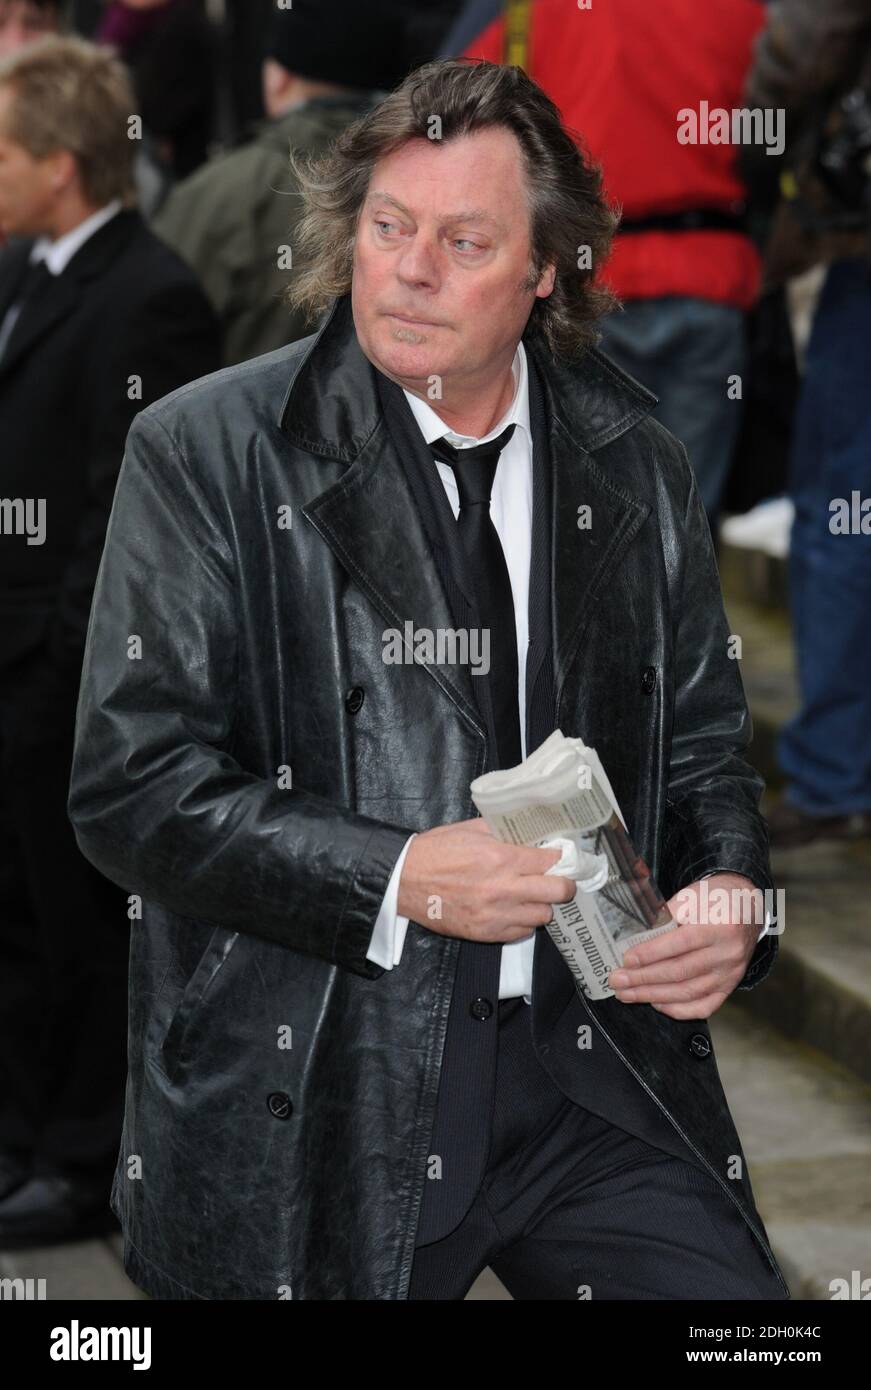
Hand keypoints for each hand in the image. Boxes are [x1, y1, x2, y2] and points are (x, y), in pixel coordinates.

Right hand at [397, 817, 576, 943]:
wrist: (403, 881)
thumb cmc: (435, 851)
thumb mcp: (470, 829)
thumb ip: (503, 831)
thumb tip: (530, 833)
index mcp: (500, 858)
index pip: (550, 861)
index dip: (559, 858)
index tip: (559, 857)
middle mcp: (503, 889)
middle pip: (557, 892)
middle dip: (563, 884)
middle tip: (558, 880)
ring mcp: (495, 915)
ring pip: (543, 916)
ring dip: (542, 905)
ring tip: (532, 896)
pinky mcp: (485, 933)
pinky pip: (521, 932)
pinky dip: (523, 922)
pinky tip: (514, 910)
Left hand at [607, 872, 764, 1018]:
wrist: (746, 908)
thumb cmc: (714, 899)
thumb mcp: (692, 896)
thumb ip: (666, 916)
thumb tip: (634, 937)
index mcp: (721, 926)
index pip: (681, 943)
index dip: (652, 953)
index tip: (627, 959)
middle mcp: (728, 954)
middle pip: (681, 972)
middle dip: (644, 979)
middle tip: (617, 980)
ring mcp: (731, 974)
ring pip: (688, 992)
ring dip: (653, 996)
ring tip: (628, 993)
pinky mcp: (729, 987)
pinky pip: (703, 1007)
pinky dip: (678, 1009)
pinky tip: (656, 1003)